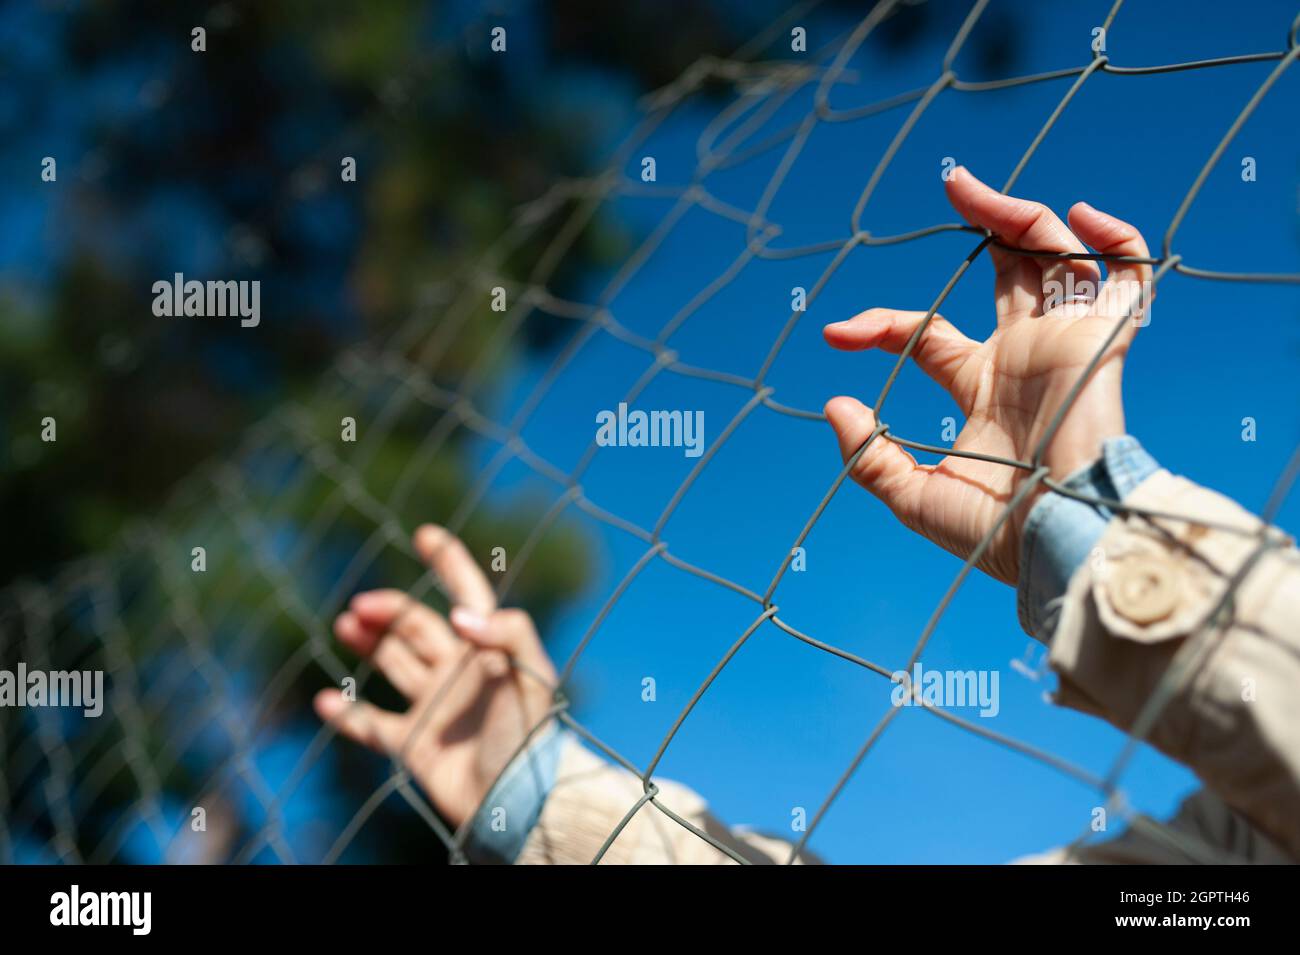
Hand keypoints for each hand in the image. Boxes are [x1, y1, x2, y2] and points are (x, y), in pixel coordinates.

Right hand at [313, 525, 556, 827]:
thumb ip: (508, 632)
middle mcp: (457, 671)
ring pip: (393, 663)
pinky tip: (324, 702)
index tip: (425, 534)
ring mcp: (433, 706)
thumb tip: (459, 613)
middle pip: (415, 626)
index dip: (450, 564)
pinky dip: (347, 715)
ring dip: (368, 642)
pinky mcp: (413, 744)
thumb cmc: (527, 735)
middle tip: (361, 608)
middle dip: (388, 610)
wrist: (514, 800)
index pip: (468, 595)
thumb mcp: (532, 675)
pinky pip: (372, 725)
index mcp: (487, 649)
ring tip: (345, 625)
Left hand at [823, 167, 1152, 583]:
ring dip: (1018, 214)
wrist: (1062, 541)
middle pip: (1007, 270)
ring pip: (1052, 256)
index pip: (927, 333)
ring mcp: (1065, 343)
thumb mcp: (914, 496)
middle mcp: (1023, 355)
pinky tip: (1076, 217)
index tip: (832, 334)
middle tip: (950, 183)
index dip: (879, 325)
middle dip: (983, 223)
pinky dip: (1115, 240)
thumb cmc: (996, 531)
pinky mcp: (1106, 340)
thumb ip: (868, 455)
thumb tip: (833, 405)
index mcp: (981, 386)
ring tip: (968, 185)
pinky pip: (1128, 276)